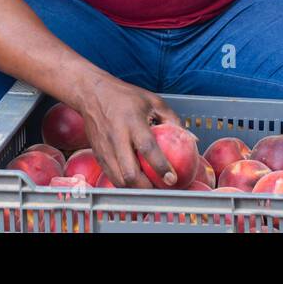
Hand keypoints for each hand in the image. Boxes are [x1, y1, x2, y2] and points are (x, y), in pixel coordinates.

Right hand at [75, 73, 183, 187]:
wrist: (92, 94)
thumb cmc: (126, 97)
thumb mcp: (153, 101)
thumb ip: (171, 119)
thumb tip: (190, 139)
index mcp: (133, 121)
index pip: (147, 147)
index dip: (160, 165)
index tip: (172, 178)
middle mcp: (117, 137)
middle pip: (130, 172)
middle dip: (147, 187)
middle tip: (162, 188)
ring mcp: (105, 148)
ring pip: (119, 179)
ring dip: (136, 189)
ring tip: (151, 188)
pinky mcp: (98, 155)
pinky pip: (112, 177)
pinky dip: (125, 185)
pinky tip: (136, 183)